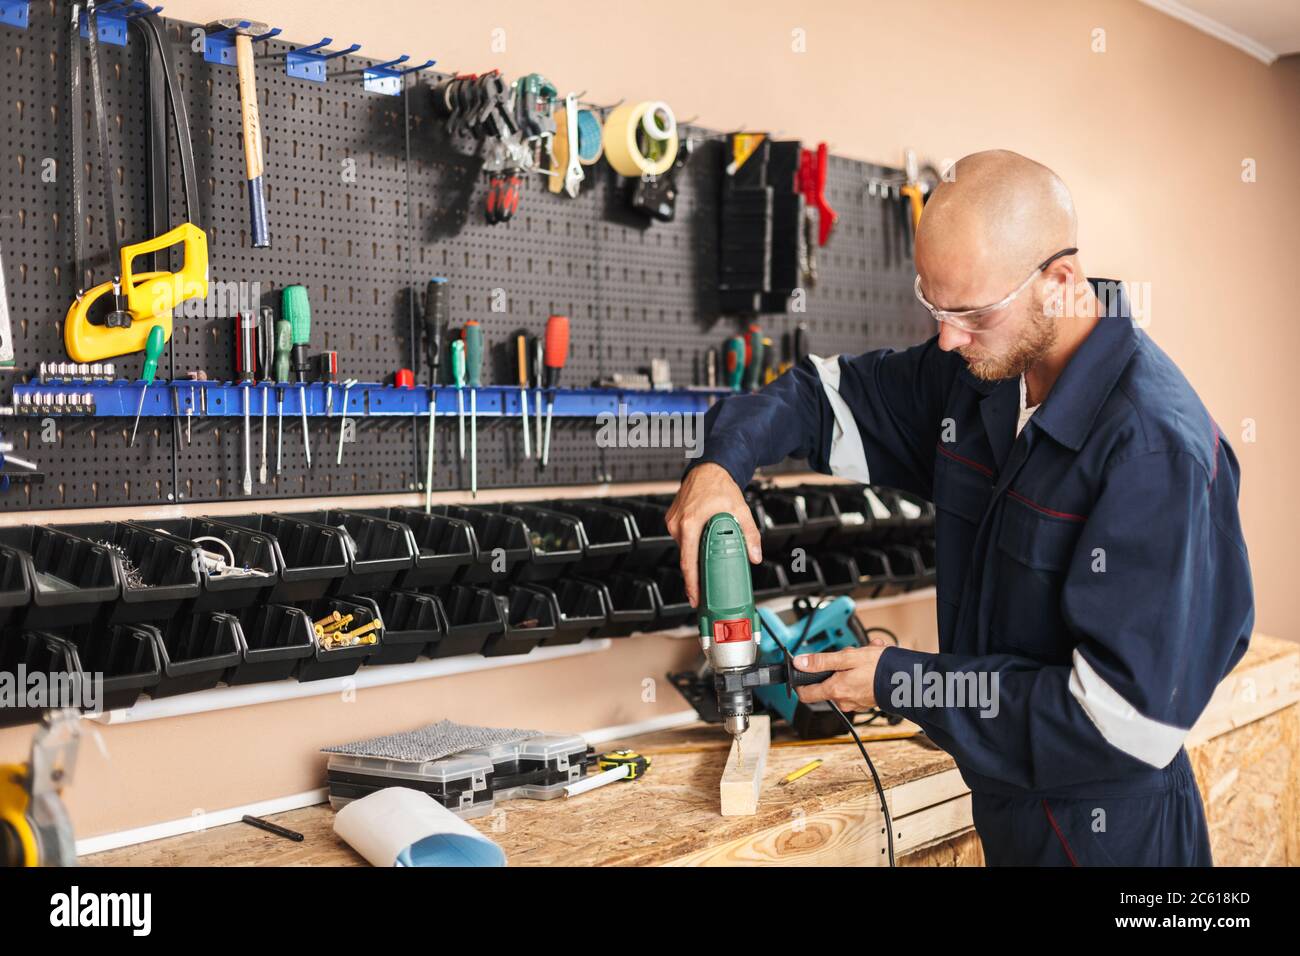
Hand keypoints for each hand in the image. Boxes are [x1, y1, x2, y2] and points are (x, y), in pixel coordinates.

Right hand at [666, 463, 761, 606]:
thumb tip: (754, 555)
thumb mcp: (740, 510)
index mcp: (691, 523)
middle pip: (686, 558)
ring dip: (695, 557)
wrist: (708, 469)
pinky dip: (692, 546)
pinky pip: (682, 540)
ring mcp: (673, 522)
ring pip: (684, 549)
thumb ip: (749, 534)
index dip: (692, 584)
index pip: (688, 562)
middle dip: (695, 576)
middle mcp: (678, 524)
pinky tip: (702, 546)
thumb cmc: (719, 486)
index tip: (695, 597)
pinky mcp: (673, 520)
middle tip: (704, 592)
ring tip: (708, 563)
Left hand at [793, 638, 891, 711]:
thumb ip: (822, 661)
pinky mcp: (865, 701)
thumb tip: (800, 662)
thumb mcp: (848, 658)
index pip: (805, 694)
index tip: (802, 672)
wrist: (907, 681)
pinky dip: (860, 674)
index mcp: (835, 690)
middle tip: (849, 655)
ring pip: (843, 681)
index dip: (800, 682)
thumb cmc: (879, 669)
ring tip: (865, 656)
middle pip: (827, 682)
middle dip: (835, 667)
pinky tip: (871, 664)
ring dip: (850, 667)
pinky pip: (856, 685)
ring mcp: (854, 702)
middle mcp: (843, 700)